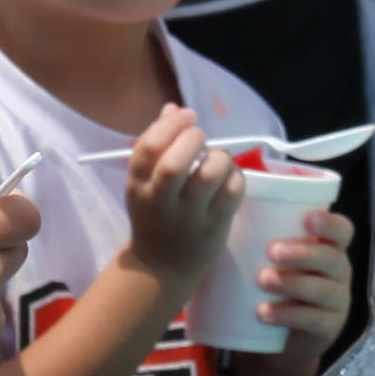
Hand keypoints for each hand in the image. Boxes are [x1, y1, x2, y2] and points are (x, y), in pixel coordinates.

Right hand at [116, 106, 235, 288]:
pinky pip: (233, 192)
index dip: (171, 125)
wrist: (161, 266)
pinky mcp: (214, 227)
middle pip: (175, 164)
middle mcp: (160, 200)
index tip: (187, 117)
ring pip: (210, 176)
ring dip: (219, 157)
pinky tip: (229, 178)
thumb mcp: (145, 183)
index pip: (148, 147)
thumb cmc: (156, 216)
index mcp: (138, 184)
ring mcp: (188, 216)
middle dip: (194, 139)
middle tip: (201, 138)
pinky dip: (236, 177)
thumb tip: (175, 109)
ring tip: (218, 159)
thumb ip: (158, 145)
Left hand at [255, 205, 355, 355]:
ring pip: (324, 289)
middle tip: (272, 252)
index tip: (306, 219)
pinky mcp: (329, 329)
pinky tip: (265, 312)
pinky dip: (288, 315)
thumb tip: (230, 208)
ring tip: (262, 281)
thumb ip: (260, 236)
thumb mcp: (272, 260)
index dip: (330, 223)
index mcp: (329, 248)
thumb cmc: (274, 286)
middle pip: (332, 258)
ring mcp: (337, 302)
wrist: (280, 338)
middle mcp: (339, 272)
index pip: (342, 230)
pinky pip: (314, 320)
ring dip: (292, 283)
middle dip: (303, 253)